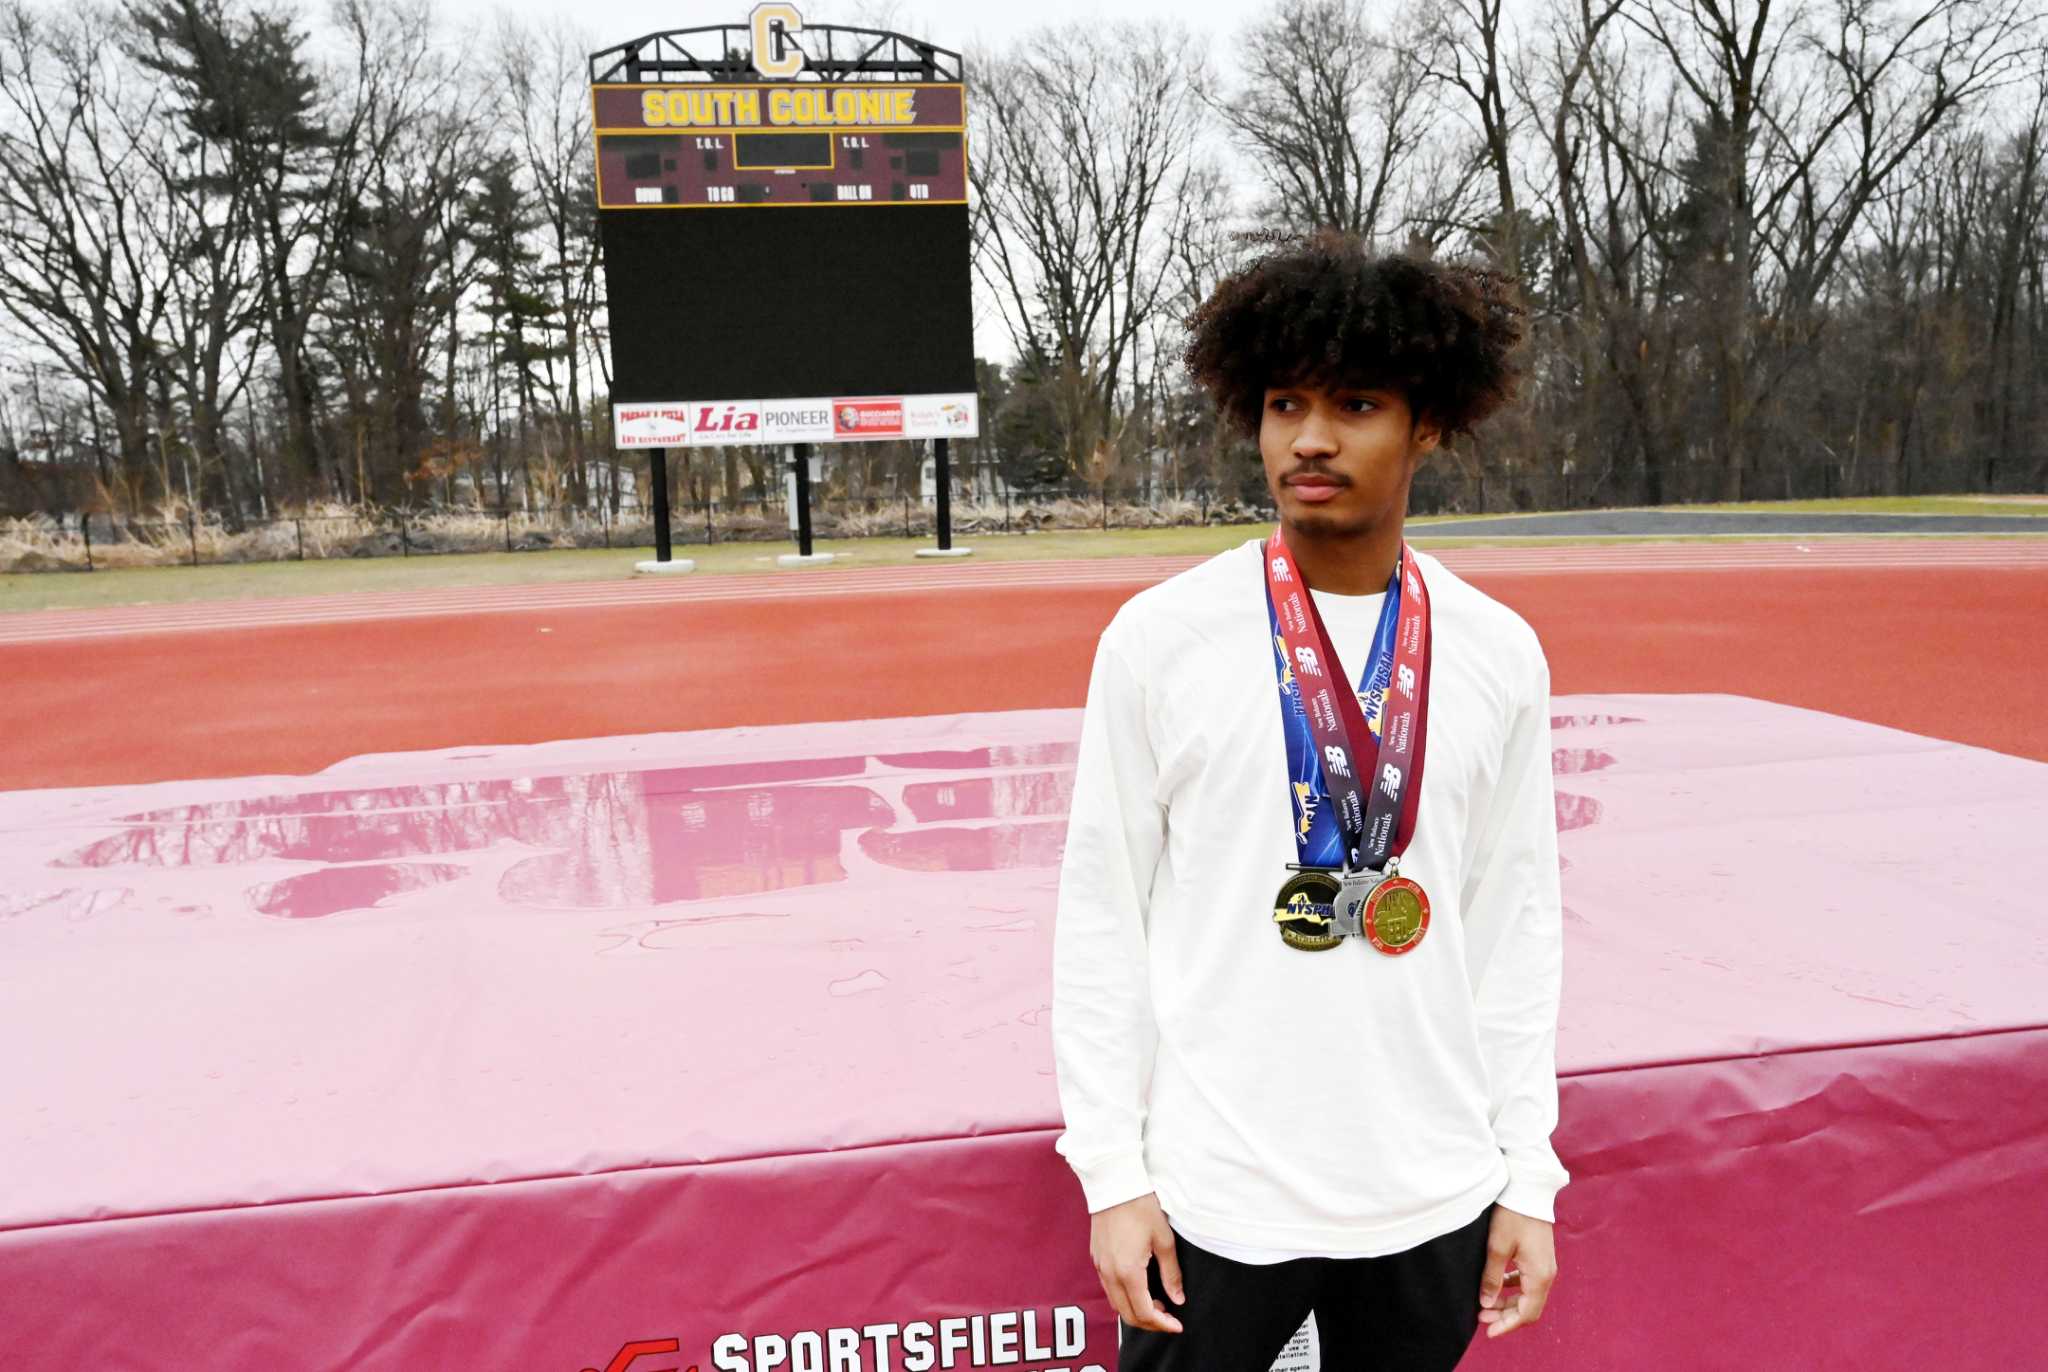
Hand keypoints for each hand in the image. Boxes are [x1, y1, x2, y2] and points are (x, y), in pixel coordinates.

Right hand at [1089, 1193, 1184, 1333]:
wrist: (1114, 1183)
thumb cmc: (1140, 1207)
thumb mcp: (1164, 1240)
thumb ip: (1171, 1274)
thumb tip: (1177, 1299)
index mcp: (1128, 1272)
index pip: (1144, 1312)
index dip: (1162, 1324)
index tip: (1177, 1326)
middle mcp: (1109, 1274)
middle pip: (1128, 1315)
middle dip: (1150, 1323)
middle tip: (1169, 1318)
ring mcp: (1100, 1267)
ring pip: (1116, 1304)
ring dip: (1136, 1311)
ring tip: (1157, 1304)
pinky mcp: (1096, 1259)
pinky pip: (1109, 1289)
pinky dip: (1124, 1298)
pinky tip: (1139, 1288)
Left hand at [1477, 1206, 1555, 1339]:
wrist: (1528, 1190)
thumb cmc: (1512, 1216)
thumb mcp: (1497, 1248)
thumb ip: (1492, 1278)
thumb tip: (1486, 1304)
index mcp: (1539, 1276)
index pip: (1526, 1313)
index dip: (1507, 1325)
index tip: (1488, 1331)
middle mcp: (1547, 1275)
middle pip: (1528, 1308)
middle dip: (1505, 1316)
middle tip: (1481, 1317)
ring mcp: (1545, 1266)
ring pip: (1528, 1295)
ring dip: (1508, 1303)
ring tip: (1485, 1305)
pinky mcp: (1540, 1257)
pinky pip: (1528, 1282)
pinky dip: (1513, 1289)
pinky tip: (1497, 1285)